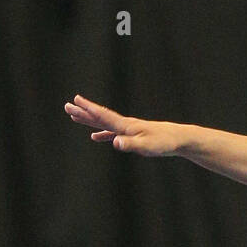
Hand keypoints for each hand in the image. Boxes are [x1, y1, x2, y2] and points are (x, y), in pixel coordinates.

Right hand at [64, 95, 183, 156]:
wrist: (179, 138)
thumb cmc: (164, 143)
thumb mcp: (146, 146)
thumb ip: (130, 144)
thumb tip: (115, 143)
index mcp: (126, 126)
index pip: (103, 116)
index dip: (89, 109)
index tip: (75, 100)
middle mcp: (125, 125)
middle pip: (100, 117)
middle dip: (83, 112)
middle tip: (67, 106)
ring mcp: (128, 129)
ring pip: (104, 123)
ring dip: (89, 120)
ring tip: (75, 117)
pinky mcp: (133, 135)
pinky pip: (113, 133)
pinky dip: (103, 134)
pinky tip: (96, 137)